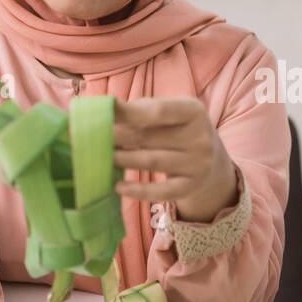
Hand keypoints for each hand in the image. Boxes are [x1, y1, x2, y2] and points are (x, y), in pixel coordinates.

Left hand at [112, 98, 238, 222]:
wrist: (210, 159)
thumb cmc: (176, 130)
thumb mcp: (167, 113)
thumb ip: (139, 110)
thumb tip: (104, 111)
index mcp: (193, 110)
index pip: (158, 111)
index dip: (128, 112)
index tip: (103, 114)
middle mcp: (201, 136)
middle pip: (150, 137)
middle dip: (118, 138)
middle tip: (92, 140)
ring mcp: (199, 163)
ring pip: (152, 162)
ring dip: (123, 160)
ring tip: (101, 159)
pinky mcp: (192, 186)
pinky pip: (162, 191)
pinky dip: (138, 190)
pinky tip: (118, 187)